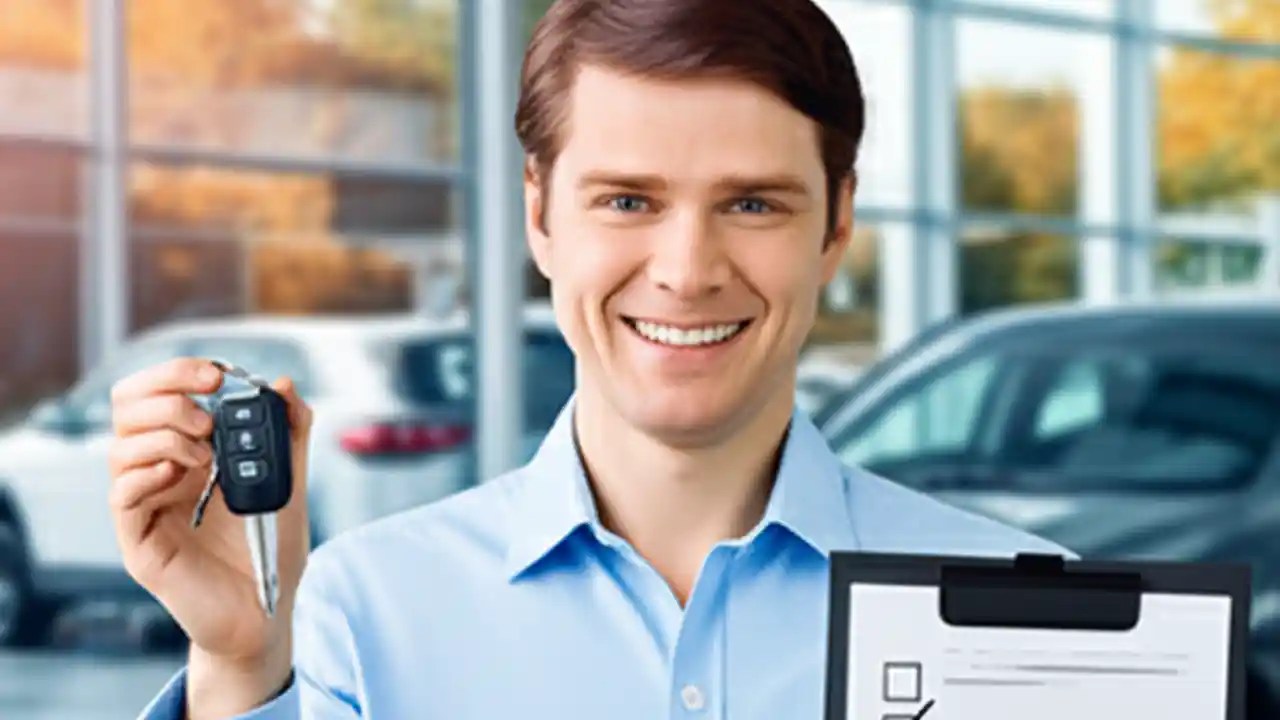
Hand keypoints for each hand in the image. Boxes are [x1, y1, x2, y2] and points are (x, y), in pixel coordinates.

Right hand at [107, 358, 312, 715]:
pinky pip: (121, 496)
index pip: (155, 393)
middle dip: (166, 397)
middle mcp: (159, 471)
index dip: (176, 373)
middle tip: (207, 417)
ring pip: (119, 448)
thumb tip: (285, 383)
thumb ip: (291, 431)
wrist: (268, 609)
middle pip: (127, 409)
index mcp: (188, 448)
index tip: (215, 376)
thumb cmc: (272, 545)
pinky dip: (147, 474)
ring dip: (164, 437)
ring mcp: (146, 505)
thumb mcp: (291, 479)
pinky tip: (180, 475)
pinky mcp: (139, 541)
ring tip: (206, 456)